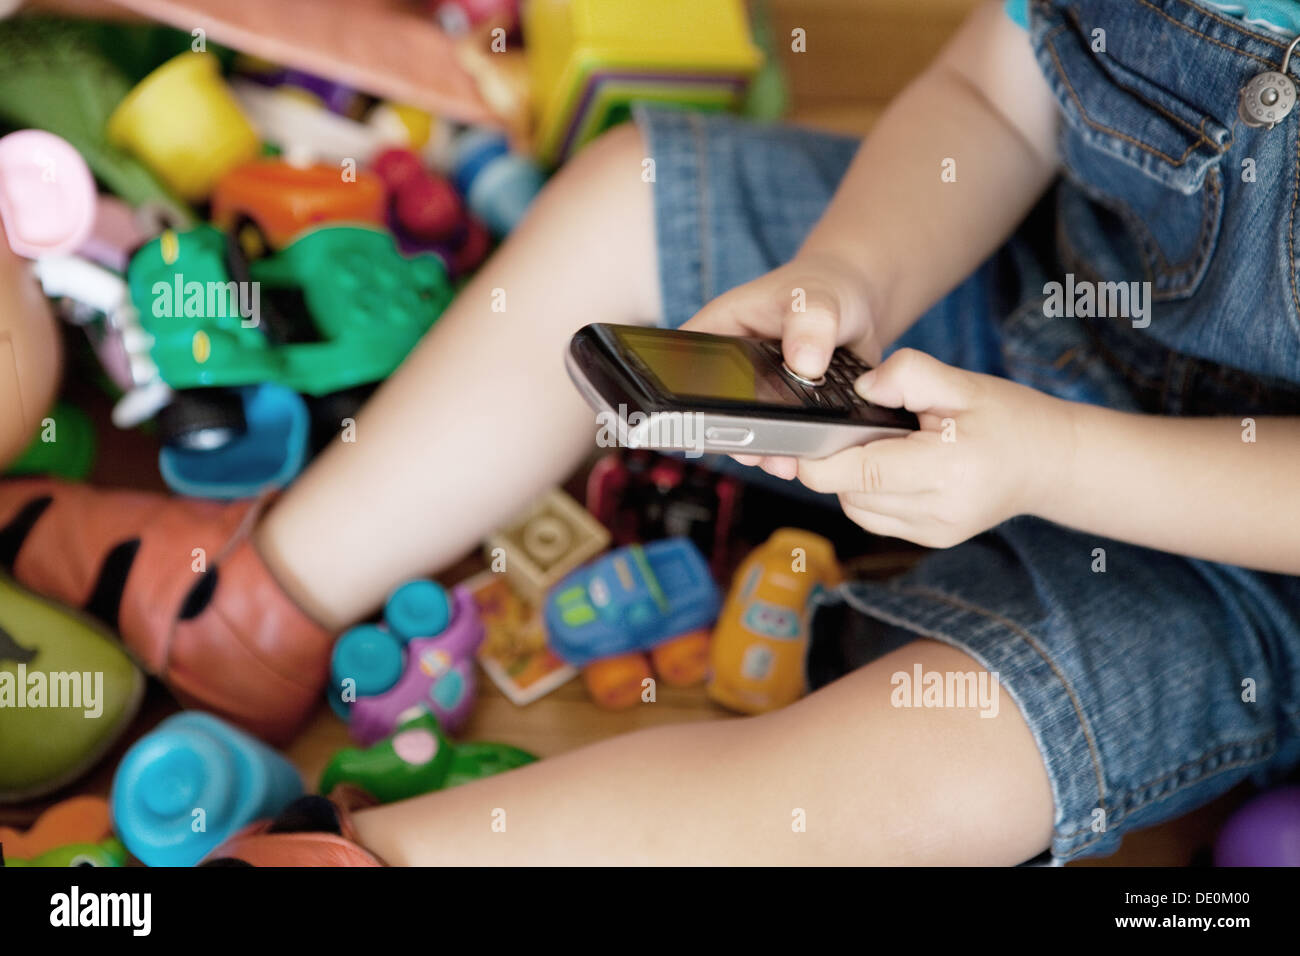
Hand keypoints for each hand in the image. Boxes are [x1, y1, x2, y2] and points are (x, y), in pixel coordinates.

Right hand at [681, 250, 883, 479]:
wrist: (856, 304)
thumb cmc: (824, 286)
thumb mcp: (815, 299)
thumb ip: (809, 325)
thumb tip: (805, 365)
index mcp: (718, 332)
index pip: (686, 369)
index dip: (687, 398)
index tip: (704, 422)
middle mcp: (732, 368)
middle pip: (716, 411)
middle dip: (736, 435)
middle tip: (753, 452)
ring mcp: (759, 394)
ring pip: (751, 431)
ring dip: (768, 449)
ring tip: (785, 461)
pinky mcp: (788, 411)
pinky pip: (784, 437)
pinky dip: (797, 447)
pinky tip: (811, 453)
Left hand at [797, 349, 1075, 547]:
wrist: (1050, 463)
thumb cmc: (1009, 419)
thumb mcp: (962, 383)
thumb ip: (908, 375)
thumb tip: (861, 388)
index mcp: (946, 469)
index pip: (860, 472)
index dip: (817, 458)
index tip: (797, 439)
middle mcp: (938, 509)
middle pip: (849, 491)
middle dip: (836, 461)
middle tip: (849, 428)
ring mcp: (933, 531)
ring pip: (856, 508)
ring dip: (849, 478)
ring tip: (876, 445)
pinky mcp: (930, 538)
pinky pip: (873, 518)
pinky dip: (867, 493)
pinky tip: (888, 467)